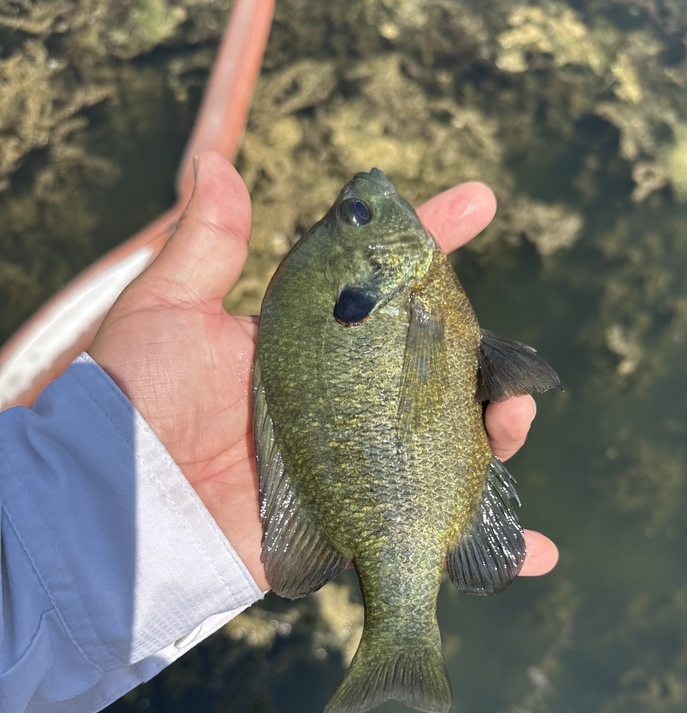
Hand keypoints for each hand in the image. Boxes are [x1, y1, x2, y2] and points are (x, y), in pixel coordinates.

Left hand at [90, 152, 557, 590]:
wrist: (122, 502)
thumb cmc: (140, 399)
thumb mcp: (167, 310)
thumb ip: (206, 244)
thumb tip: (216, 161)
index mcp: (310, 347)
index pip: (382, 286)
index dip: (433, 242)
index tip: (479, 201)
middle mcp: (341, 403)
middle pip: (433, 374)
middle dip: (484, 361)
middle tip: (511, 360)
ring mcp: (354, 465)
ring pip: (446, 446)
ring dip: (496, 434)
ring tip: (515, 418)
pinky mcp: (355, 524)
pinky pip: (430, 535)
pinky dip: (493, 550)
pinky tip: (539, 551)